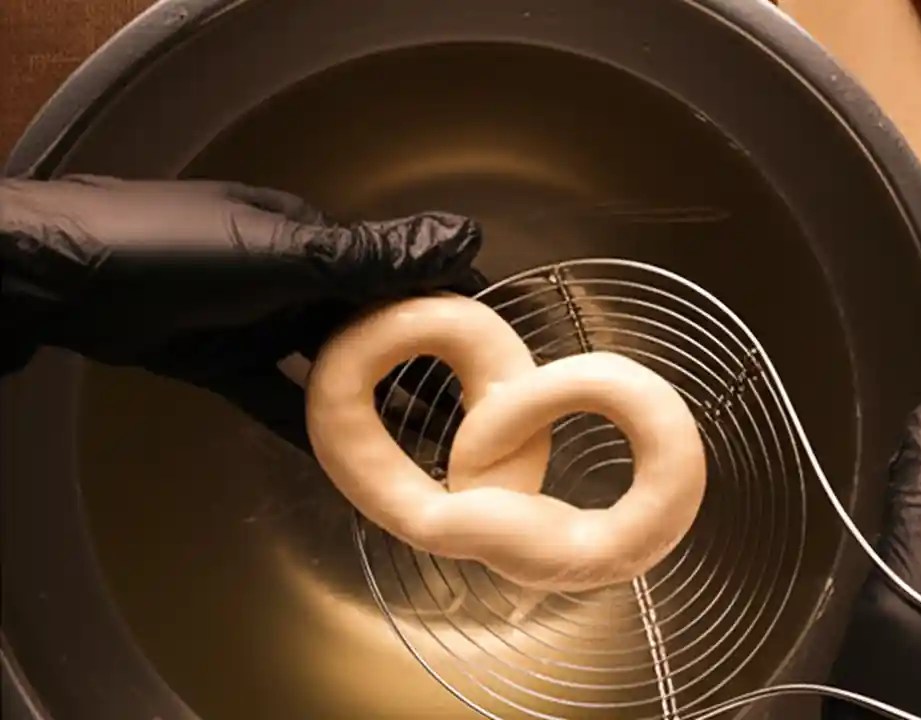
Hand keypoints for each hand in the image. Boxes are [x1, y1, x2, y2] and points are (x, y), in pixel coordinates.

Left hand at [0, 175, 482, 449]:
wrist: (57, 279)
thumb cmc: (175, 252)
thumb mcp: (283, 256)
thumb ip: (372, 257)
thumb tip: (464, 233)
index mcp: (309, 238)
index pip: (393, 271)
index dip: (442, 304)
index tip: (490, 345)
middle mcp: (289, 276)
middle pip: (364, 322)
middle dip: (412, 360)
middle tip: (463, 406)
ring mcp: (252, 319)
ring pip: (326, 365)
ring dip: (367, 397)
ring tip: (419, 437)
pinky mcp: (218, 360)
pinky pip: (275, 395)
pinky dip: (308, 421)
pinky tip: (346, 456)